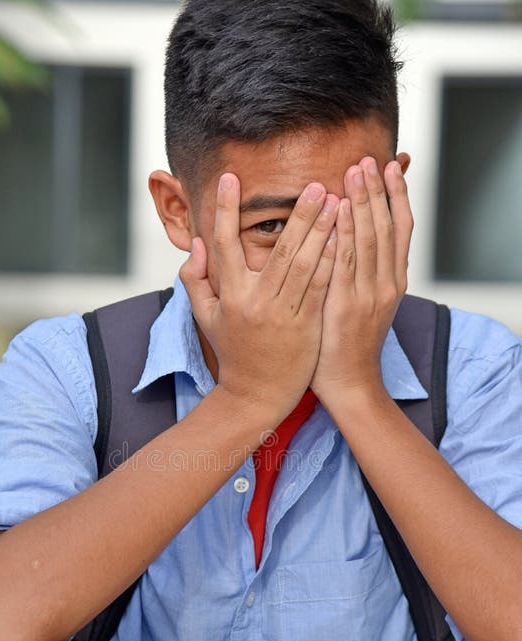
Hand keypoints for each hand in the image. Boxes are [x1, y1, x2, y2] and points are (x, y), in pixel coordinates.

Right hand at [181, 173, 338, 426]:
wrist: (256, 395)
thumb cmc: (233, 351)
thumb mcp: (206, 317)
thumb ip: (195, 280)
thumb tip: (199, 243)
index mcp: (230, 296)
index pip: (225, 245)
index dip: (224, 210)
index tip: (230, 178)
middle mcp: (257, 302)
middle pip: (280, 249)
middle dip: (299, 214)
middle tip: (316, 184)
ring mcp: (284, 314)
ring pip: (306, 264)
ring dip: (323, 230)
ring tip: (337, 201)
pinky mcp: (308, 326)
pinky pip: (322, 287)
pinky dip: (333, 259)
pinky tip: (345, 236)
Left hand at [310, 157, 412, 410]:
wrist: (350, 384)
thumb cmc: (349, 345)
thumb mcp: (365, 304)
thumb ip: (363, 272)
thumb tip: (354, 239)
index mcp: (393, 282)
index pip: (400, 229)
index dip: (395, 196)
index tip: (388, 168)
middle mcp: (386, 285)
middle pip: (385, 227)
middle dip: (376, 191)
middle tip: (367, 159)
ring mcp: (368, 295)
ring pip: (369, 240)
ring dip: (361, 203)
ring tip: (354, 173)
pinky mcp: (346, 306)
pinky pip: (346, 263)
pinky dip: (343, 235)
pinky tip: (336, 212)